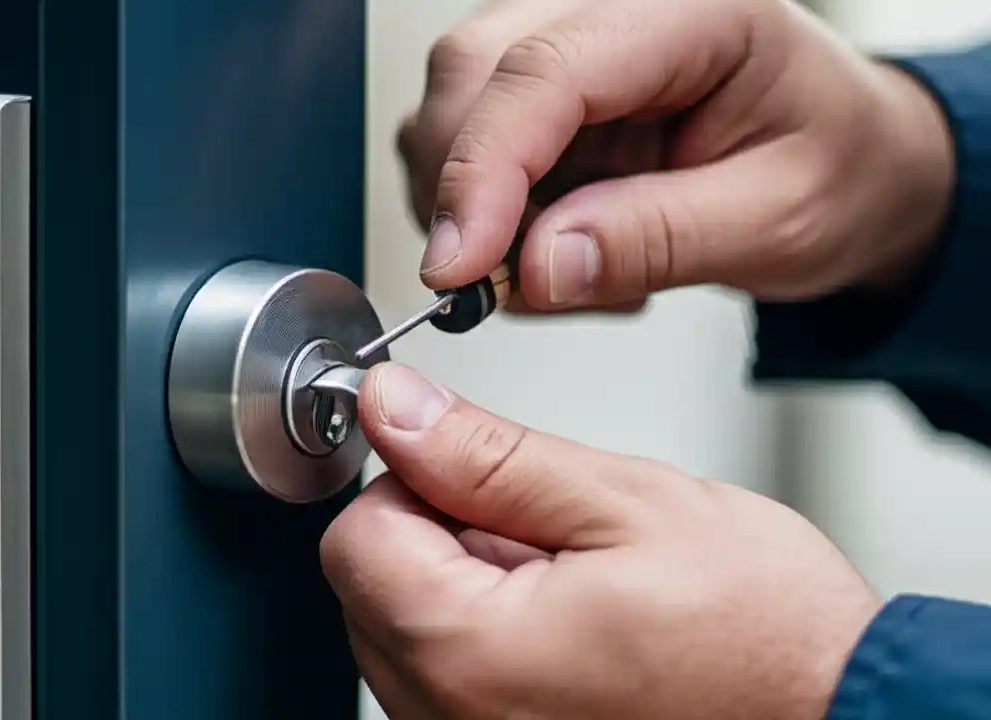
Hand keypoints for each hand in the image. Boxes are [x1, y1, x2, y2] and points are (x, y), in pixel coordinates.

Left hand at [321, 363, 881, 718]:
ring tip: (566, 575)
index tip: (467, 461)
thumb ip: (487, 455)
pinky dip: (483, 633)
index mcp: (471, 657)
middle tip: (536, 520)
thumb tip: (396, 407)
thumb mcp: (625, 504)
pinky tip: (562, 619)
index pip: (355, 538)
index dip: (410, 478)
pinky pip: (444, 680)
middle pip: (369, 587)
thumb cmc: (764, 636)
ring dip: (461, 582)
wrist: (842, 718)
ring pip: (404, 630)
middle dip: (434, 530)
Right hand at [397, 0, 954, 309]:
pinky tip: (564, 242)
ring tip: (578, 263)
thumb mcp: (778, 221)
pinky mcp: (538, 92)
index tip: (458, 267)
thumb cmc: (834, 168)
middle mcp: (612, 7)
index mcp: (689, 10)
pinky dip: (489, 219)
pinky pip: (465, 151)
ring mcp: (565, 43)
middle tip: (513, 286)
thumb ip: (658, 240)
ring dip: (479, 214)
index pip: (545, 71)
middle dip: (466, 194)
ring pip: (449, 113)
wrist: (846, 163)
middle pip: (470, 73)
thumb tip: (539, 267)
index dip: (484, 171)